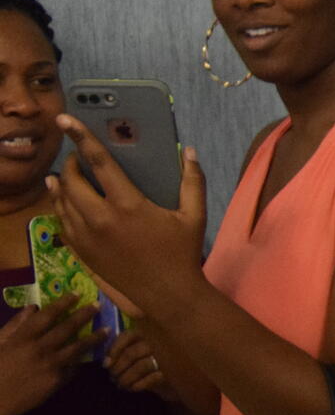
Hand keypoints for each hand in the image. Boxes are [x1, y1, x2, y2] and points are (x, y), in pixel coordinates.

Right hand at [0, 297, 96, 414]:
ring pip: (77, 348)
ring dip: (94, 338)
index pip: (47, 315)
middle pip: (67, 328)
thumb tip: (32, 308)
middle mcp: (40, 349)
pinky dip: (82, 360)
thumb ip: (14, 325)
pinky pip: (73, 368)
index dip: (63, 303)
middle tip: (98, 305)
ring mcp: (50, 366)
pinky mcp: (56, 381)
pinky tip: (91, 355)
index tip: (76, 294)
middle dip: (84, 314)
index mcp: (22, 338)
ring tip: (107, 330)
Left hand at [49, 116, 207, 319]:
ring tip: (63, 175)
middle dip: (69, 163)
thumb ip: (192, 181)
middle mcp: (100, 218)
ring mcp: (87, 237)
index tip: (65, 119)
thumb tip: (188, 150)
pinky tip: (63, 201)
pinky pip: (61, 222)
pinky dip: (59, 207)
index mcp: (128, 205)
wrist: (166, 294)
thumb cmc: (182, 253)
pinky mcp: (81, 252)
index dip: (80, 137)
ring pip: (61, 202)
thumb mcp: (194, 215)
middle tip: (75, 157)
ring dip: (60, 184)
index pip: (98, 162)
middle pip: (71, 181)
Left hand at [103, 329, 167, 393]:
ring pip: (140, 367)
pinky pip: (152, 379)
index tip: (106, 364)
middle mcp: (157, 342)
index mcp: (147, 333)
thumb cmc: (152, 365)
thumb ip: (123, 352)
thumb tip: (106, 362)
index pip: (127, 336)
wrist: (177, 378)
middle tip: (112, 377)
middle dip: (118, 367)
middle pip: (131, 353)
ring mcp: (166, 357)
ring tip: (121, 385)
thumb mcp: (138, 354)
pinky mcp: (172, 372)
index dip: (114, 349)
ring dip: (126, 378)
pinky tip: (132, 388)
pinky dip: (138, 385)